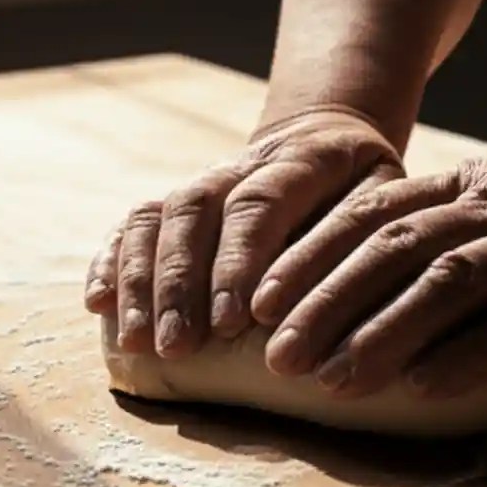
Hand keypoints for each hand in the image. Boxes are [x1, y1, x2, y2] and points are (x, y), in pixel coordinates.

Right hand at [84, 106, 404, 357]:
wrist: (328, 140)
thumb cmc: (369, 194)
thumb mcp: (389, 203)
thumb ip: (370, 242)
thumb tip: (353, 309)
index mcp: (305, 160)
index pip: (261, 203)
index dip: (241, 260)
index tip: (236, 321)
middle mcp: (243, 164)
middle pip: (197, 211)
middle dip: (182, 283)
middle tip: (178, 346)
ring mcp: (204, 179)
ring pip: (158, 216)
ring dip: (142, 281)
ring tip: (138, 342)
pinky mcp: (176, 201)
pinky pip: (133, 224)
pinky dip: (110, 260)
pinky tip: (97, 303)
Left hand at [253, 150, 486, 397]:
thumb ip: (453, 238)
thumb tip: (367, 290)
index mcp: (473, 186)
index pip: (373, 211)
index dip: (311, 256)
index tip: (260, 302)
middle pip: (395, 246)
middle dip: (327, 301)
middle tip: (276, 355)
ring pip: (450, 280)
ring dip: (382, 332)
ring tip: (331, 382)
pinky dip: (470, 356)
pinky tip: (424, 390)